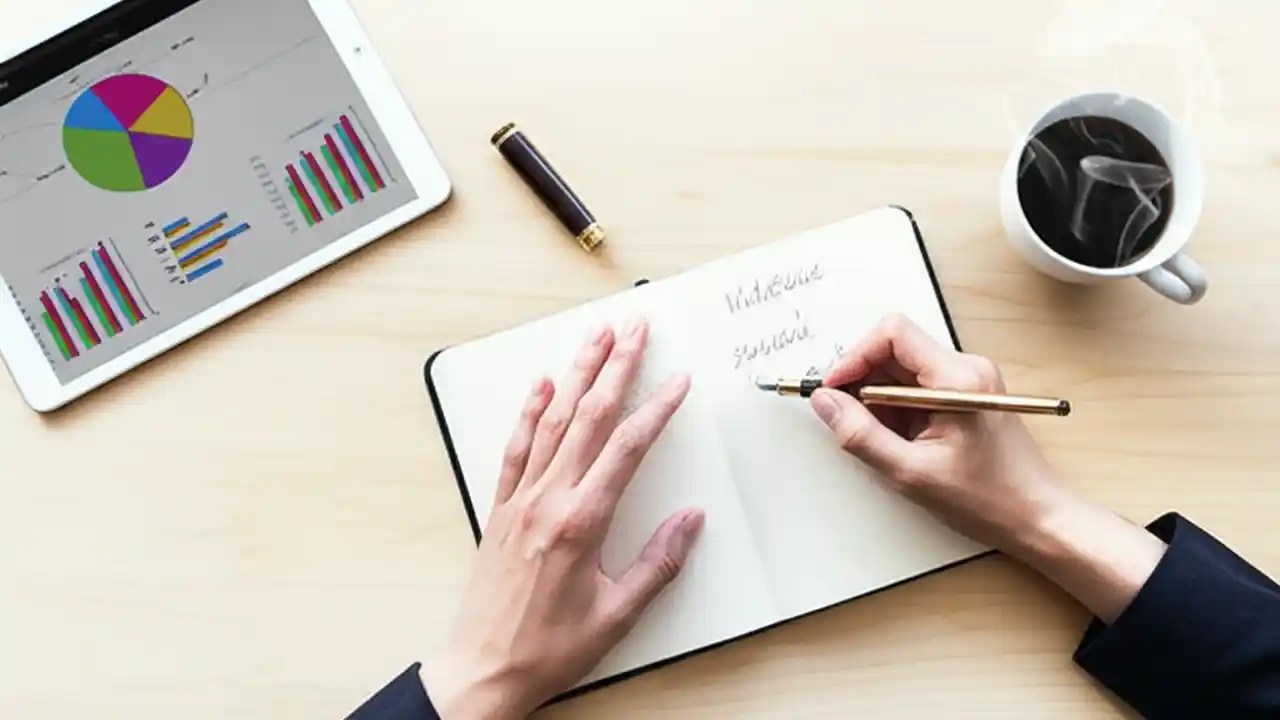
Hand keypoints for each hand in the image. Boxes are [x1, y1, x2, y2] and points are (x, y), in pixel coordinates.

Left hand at [421, 318, 703, 718]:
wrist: (484, 669)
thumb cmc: (549, 648)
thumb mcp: (618, 614)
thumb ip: (658, 563)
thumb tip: (690, 520)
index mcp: (582, 522)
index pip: (628, 448)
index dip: (657, 408)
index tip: (677, 382)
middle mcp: (549, 500)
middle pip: (589, 417)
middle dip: (615, 367)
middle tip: (634, 329)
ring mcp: (521, 499)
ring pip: (553, 421)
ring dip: (575, 375)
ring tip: (594, 338)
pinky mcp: (501, 508)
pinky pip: (517, 448)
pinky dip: (529, 413)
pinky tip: (541, 386)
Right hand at [809, 313, 1060, 550]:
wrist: (1037, 517)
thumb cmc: (990, 499)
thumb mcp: (910, 472)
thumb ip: (860, 434)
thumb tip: (826, 403)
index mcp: (957, 379)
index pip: (893, 333)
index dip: (854, 356)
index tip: (834, 388)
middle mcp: (966, 369)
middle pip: (894, 349)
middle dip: (862, 381)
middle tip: (847, 418)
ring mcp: (967, 381)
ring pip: (902, 370)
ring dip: (878, 399)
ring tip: (885, 440)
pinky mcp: (965, 395)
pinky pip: (916, 387)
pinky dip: (896, 410)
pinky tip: (903, 442)